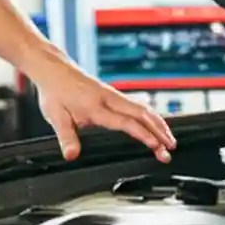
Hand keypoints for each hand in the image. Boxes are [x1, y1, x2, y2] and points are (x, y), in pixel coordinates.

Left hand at [31, 53, 176, 162]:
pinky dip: (151, 115)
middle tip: (171, 148)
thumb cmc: (54, 92)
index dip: (143, 134)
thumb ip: (66, 137)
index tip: (157, 147)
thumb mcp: (55, 116)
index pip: (125, 122)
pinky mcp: (113, 93)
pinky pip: (137, 104)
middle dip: (159, 131)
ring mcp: (113, 94)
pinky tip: (156, 123)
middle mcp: (108, 98)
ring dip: (158, 123)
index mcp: (96, 106)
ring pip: (142, 107)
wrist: (53, 69)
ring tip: (170, 139)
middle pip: (142, 113)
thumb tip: (71, 155)